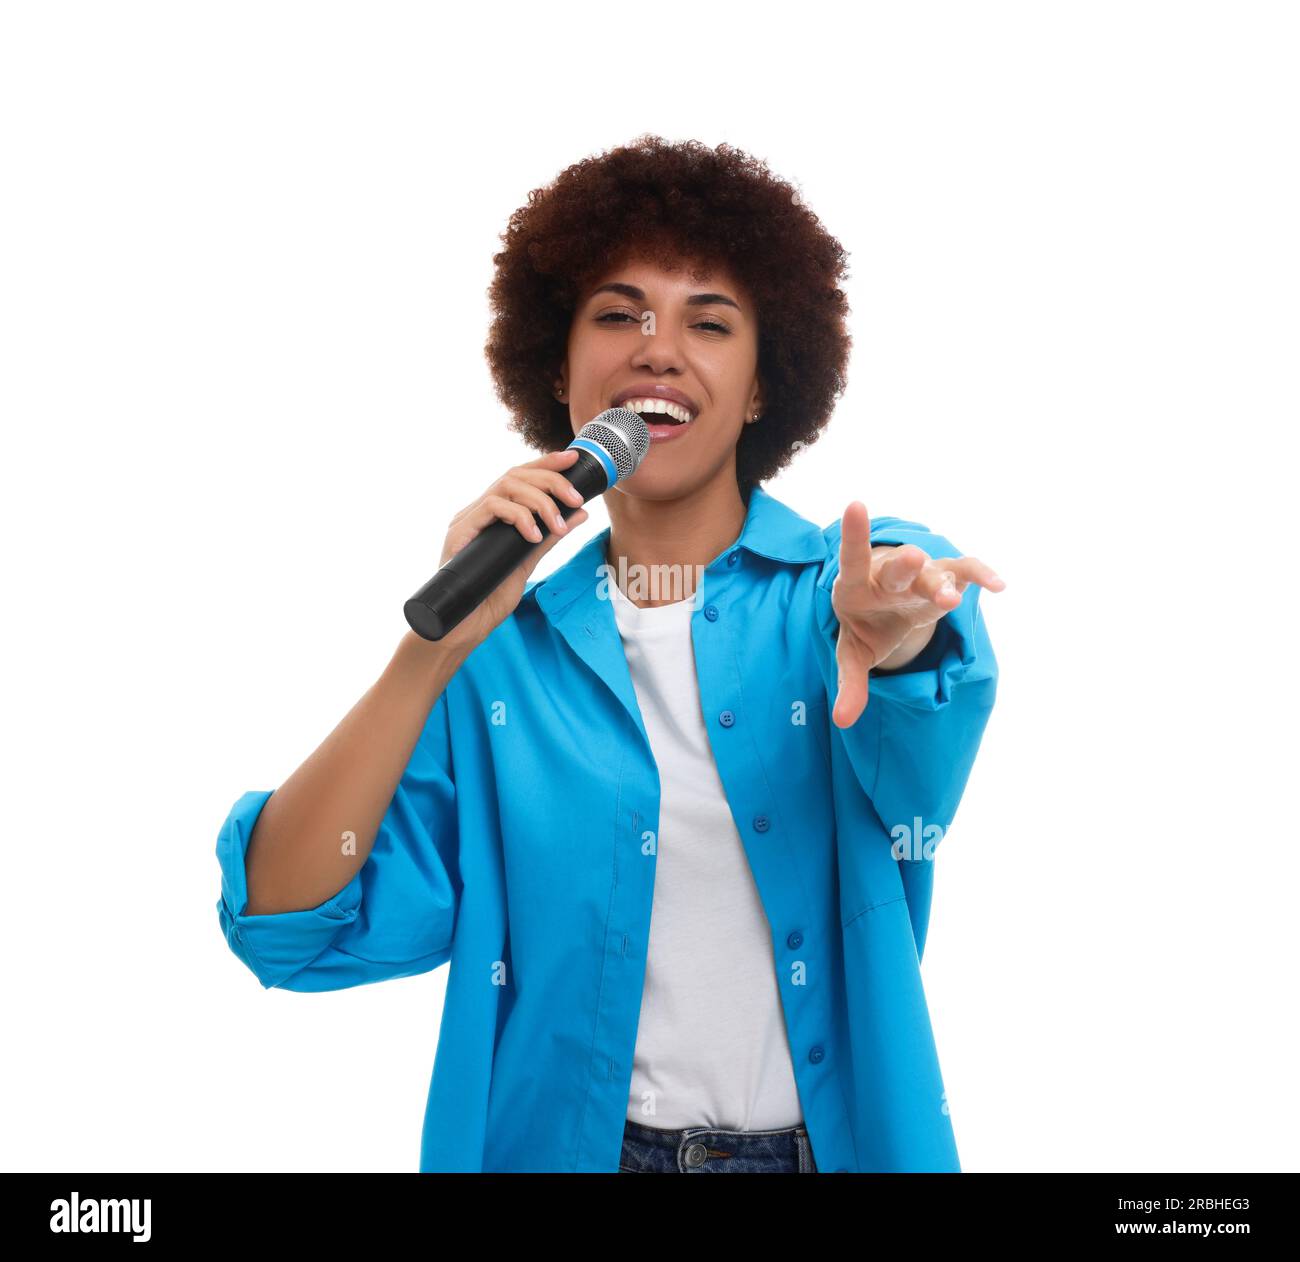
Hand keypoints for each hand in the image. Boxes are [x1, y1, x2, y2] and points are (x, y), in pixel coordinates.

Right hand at [434, 449, 589, 653]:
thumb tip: (579, 513)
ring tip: (556, 525)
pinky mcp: (458, 532)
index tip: (572, 459)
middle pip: (515, 474)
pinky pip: (491, 506)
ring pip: (505, 485)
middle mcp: (479, 511)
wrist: (464, 626)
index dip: (546, 463)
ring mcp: (467, 520)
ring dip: (539, 501)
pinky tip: (533, 535)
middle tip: (575, 500)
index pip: (521, 477)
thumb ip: (550, 536)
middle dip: (551, 480)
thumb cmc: (490, 596)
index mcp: (494, 514)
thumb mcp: (528, 561)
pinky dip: (518, 516)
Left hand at [831, 501, 1004, 727]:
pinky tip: (998, 586)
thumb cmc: (864, 624)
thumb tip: (843, 721)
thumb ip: (850, 683)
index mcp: (856, 585)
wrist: (883, 607)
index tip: (855, 505)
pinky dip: (980, 574)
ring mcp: (919, 573)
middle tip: (914, 559)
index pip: (852, 557)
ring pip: (933, 572)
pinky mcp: (946, 577)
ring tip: (952, 600)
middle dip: (907, 565)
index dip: (854, 534)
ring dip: (943, 583)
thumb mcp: (852, 653)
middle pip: (898, 568)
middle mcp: (889, 573)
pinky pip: (965, 570)